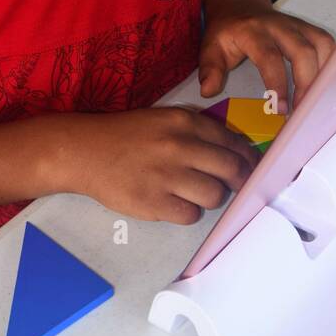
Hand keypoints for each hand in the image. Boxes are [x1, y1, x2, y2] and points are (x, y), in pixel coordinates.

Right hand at [72, 107, 259, 224]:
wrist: (84, 151)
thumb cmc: (126, 135)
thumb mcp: (163, 120)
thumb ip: (197, 132)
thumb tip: (235, 152)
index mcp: (185, 122)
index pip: (233, 142)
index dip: (248, 158)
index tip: (251, 168)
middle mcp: (180, 147)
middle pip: (231, 170)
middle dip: (239, 181)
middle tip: (235, 186)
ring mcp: (167, 176)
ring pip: (215, 195)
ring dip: (212, 198)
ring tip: (197, 194)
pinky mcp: (154, 203)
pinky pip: (191, 215)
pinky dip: (189, 213)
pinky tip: (177, 204)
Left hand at [198, 0, 335, 110]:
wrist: (239, 4)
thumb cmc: (227, 31)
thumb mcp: (210, 46)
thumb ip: (210, 68)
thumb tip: (209, 91)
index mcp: (253, 31)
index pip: (269, 57)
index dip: (277, 83)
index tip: (280, 109)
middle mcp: (279, 26)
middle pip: (303, 51)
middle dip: (306, 83)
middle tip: (302, 111)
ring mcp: (297, 25)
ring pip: (321, 45)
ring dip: (323, 74)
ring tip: (316, 102)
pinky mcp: (308, 29)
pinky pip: (326, 44)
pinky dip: (331, 64)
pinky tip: (324, 86)